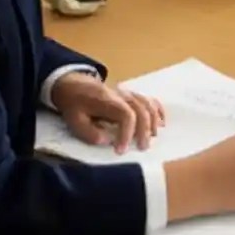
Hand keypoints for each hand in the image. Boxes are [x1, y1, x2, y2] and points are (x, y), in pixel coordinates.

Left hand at [51, 72, 165, 153]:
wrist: (72, 84)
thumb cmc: (74, 104)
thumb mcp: (75, 120)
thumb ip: (90, 133)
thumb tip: (107, 141)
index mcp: (106, 100)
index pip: (126, 115)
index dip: (127, 134)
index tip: (120, 150)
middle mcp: (120, 95)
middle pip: (141, 110)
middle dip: (144, 131)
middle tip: (141, 148)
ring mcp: (126, 94)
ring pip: (147, 105)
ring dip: (153, 122)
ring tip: (150, 139)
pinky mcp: (130, 95)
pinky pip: (148, 99)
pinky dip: (157, 110)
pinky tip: (161, 122)